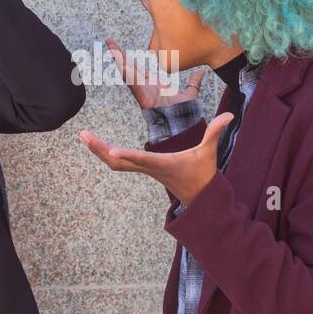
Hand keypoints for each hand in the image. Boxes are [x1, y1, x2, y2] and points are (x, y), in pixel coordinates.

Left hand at [78, 112, 233, 204]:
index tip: (111, 149)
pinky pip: (118, 163)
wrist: (199, 198)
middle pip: (118, 161)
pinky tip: (94, 144)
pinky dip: (105, 153)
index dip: (127, 154)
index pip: (142, 159)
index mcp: (163, 163)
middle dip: (99, 148)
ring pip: (114, 163)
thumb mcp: (209, 153)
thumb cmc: (202, 174)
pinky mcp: (141, 169)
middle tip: (83, 135)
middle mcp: (149, 168)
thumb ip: (215, 132)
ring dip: (97, 150)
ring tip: (82, 136)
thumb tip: (230, 115)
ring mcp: (143, 170)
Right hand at [105, 37, 204, 109]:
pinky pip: (132, 80)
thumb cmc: (183, 111)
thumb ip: (194, 82)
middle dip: (120, 54)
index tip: (125, 52)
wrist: (182, 122)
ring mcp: (142, 89)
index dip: (132, 60)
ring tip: (109, 44)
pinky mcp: (141, 94)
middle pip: (129, 66)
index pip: (140, 68)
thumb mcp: (190, 93)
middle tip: (110, 42)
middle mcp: (145, 85)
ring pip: (127, 70)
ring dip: (118, 57)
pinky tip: (118, 59)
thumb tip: (201, 72)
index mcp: (154, 83)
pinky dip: (125, 70)